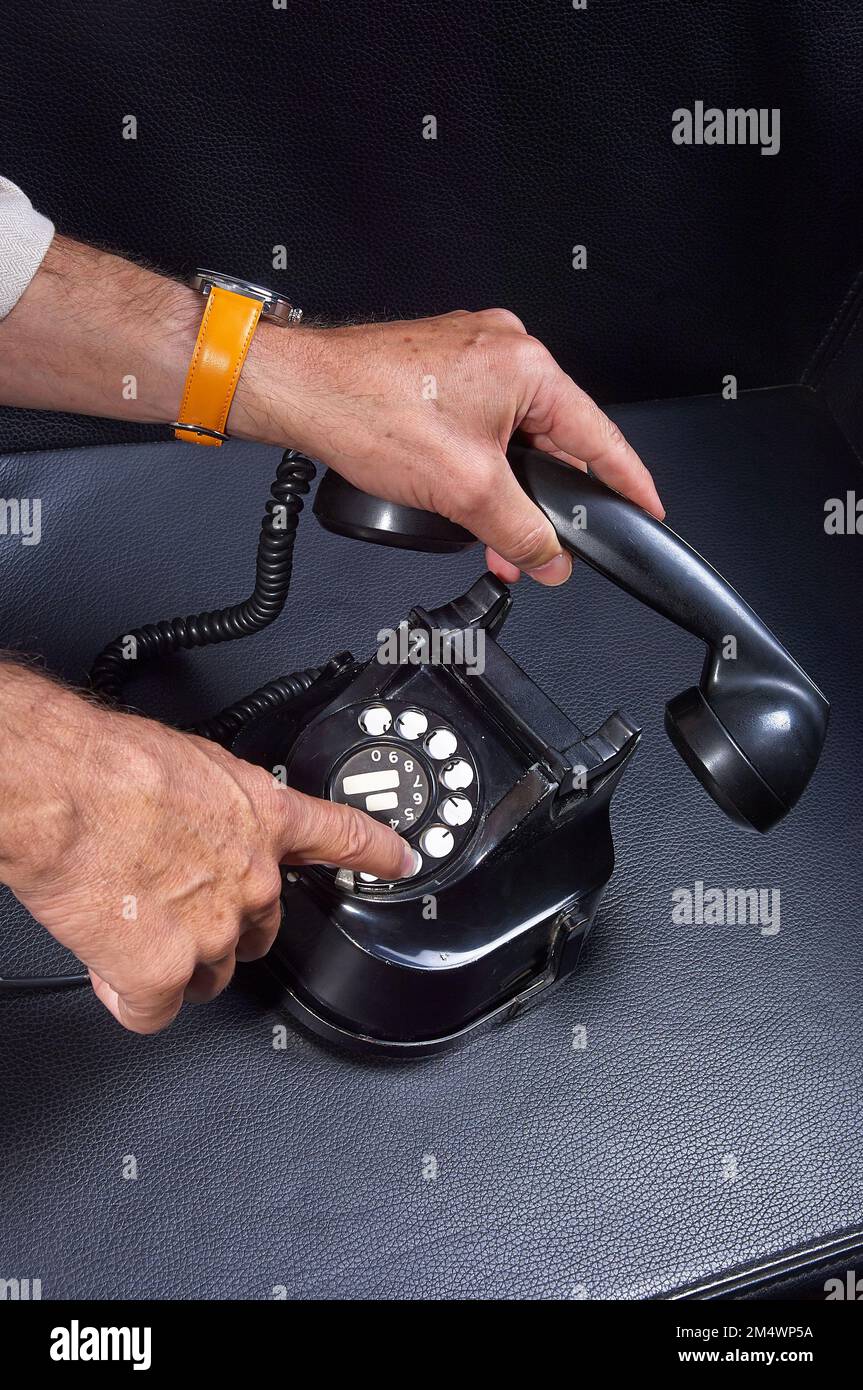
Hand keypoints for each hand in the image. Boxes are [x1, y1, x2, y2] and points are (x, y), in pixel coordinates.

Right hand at [0, 669, 412, 1032]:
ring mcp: (212, 932)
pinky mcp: (163, 972)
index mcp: (261, 818)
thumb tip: (194, 822)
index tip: (402, 860)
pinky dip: (130, 995)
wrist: (66, 791)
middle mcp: (251, 879)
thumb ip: (210, 808)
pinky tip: (111, 967)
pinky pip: (153, 1010)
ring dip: (174, 963)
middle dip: (222, 927)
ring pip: (207, 975)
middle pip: (258, 931)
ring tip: (129, 923)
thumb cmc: (111, 766)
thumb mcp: (187, 766)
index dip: (375, 853)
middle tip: (173, 904)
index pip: (341, 837)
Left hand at [238, 308, 664, 583]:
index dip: (626, 482)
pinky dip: (480, 464)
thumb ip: (520, 531)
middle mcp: (503, 350)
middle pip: (552, 439)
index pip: (598, 436)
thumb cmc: (368, 412)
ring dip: (506, 488)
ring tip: (493, 535)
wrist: (301, 391)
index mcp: (526, 366)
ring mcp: (470, 356)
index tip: (647, 508)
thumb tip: (552, 558)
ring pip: (512, 435)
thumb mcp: (465, 490)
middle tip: (546, 548)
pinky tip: (464, 498)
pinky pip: (480, 422)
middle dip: (545, 500)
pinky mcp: (439, 368)